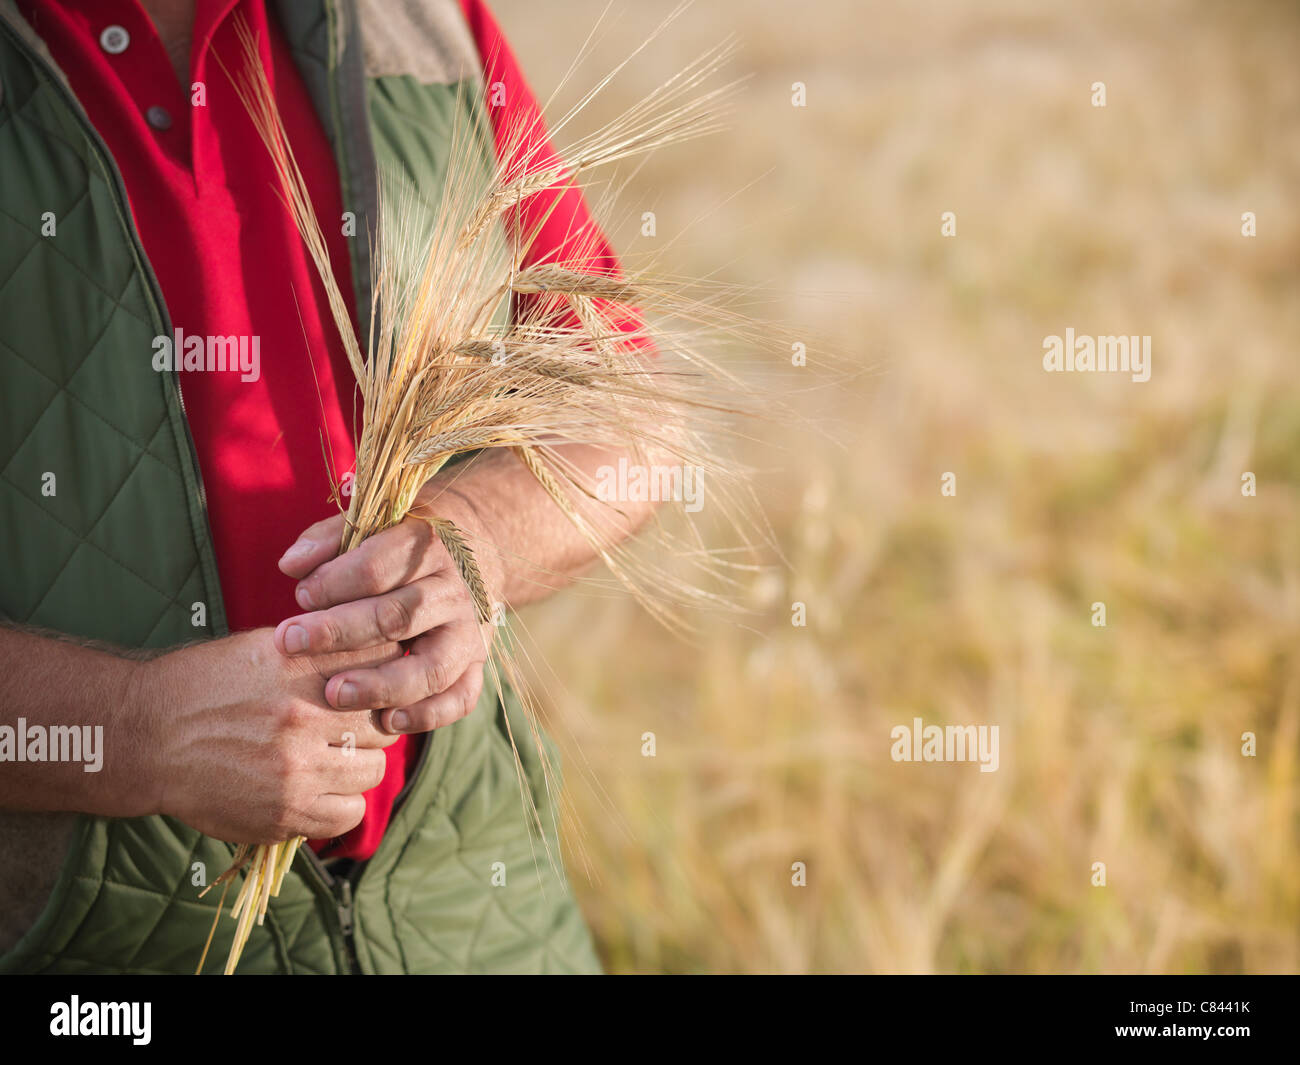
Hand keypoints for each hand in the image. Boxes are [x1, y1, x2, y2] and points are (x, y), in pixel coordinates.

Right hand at [140, 628, 403, 842]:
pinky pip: (350, 813)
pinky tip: (324, 789)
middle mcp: (302, 717)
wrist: (147, 737)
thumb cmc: (205, 684)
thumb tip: (380, 651)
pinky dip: (344, 802)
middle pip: (383, 721)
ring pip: (374, 769)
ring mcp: (296, 770)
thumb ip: (321, 649)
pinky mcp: (285, 814)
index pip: (382, 666)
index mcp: (300, 668)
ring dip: (361, 763)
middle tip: (351, 726)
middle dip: (373, 722)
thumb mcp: (263, 646)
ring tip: (336, 758)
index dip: (386, 674)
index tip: (375, 683)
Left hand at [272, 485, 499, 735]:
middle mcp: (454, 589)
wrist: (480, 545)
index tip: (301, 596)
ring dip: (381, 684)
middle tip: (291, 643)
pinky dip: (429, 714)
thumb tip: (291, 566)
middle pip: (397, 616)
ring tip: (334, 693)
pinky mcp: (478, 662)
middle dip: (339, 633)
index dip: (334, 583)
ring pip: (432, 665)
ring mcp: (470, 630)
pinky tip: (388, 721)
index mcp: (427, 544)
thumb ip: (329, 539)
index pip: (378, 567)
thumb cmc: (405, 541)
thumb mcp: (374, 521)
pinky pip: (462, 697)